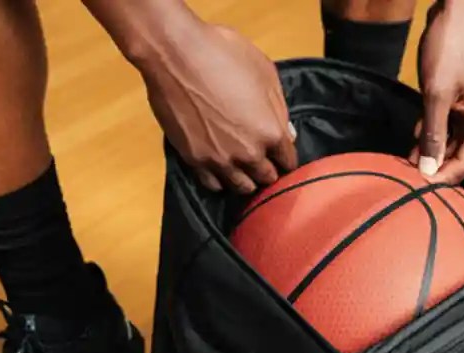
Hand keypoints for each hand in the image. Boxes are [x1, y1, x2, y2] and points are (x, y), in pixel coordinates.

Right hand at [135, 21, 297, 192]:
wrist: (174, 54)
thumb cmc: (223, 54)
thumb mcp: (265, 72)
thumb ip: (279, 109)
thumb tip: (287, 133)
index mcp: (271, 131)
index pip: (289, 161)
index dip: (286, 157)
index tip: (281, 153)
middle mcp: (249, 153)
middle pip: (267, 177)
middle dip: (268, 169)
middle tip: (262, 160)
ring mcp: (220, 159)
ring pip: (242, 187)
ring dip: (246, 179)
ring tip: (242, 168)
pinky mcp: (194, 160)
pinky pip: (213, 184)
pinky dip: (219, 180)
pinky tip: (219, 168)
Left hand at [410, 0, 463, 183]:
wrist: (460, 7)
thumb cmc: (452, 46)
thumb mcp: (436, 95)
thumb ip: (432, 135)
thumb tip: (427, 170)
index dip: (439, 176)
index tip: (413, 187)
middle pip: (461, 155)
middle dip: (434, 164)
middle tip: (404, 176)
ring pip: (454, 140)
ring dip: (431, 149)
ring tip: (404, 162)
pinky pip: (450, 124)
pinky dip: (432, 131)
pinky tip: (412, 141)